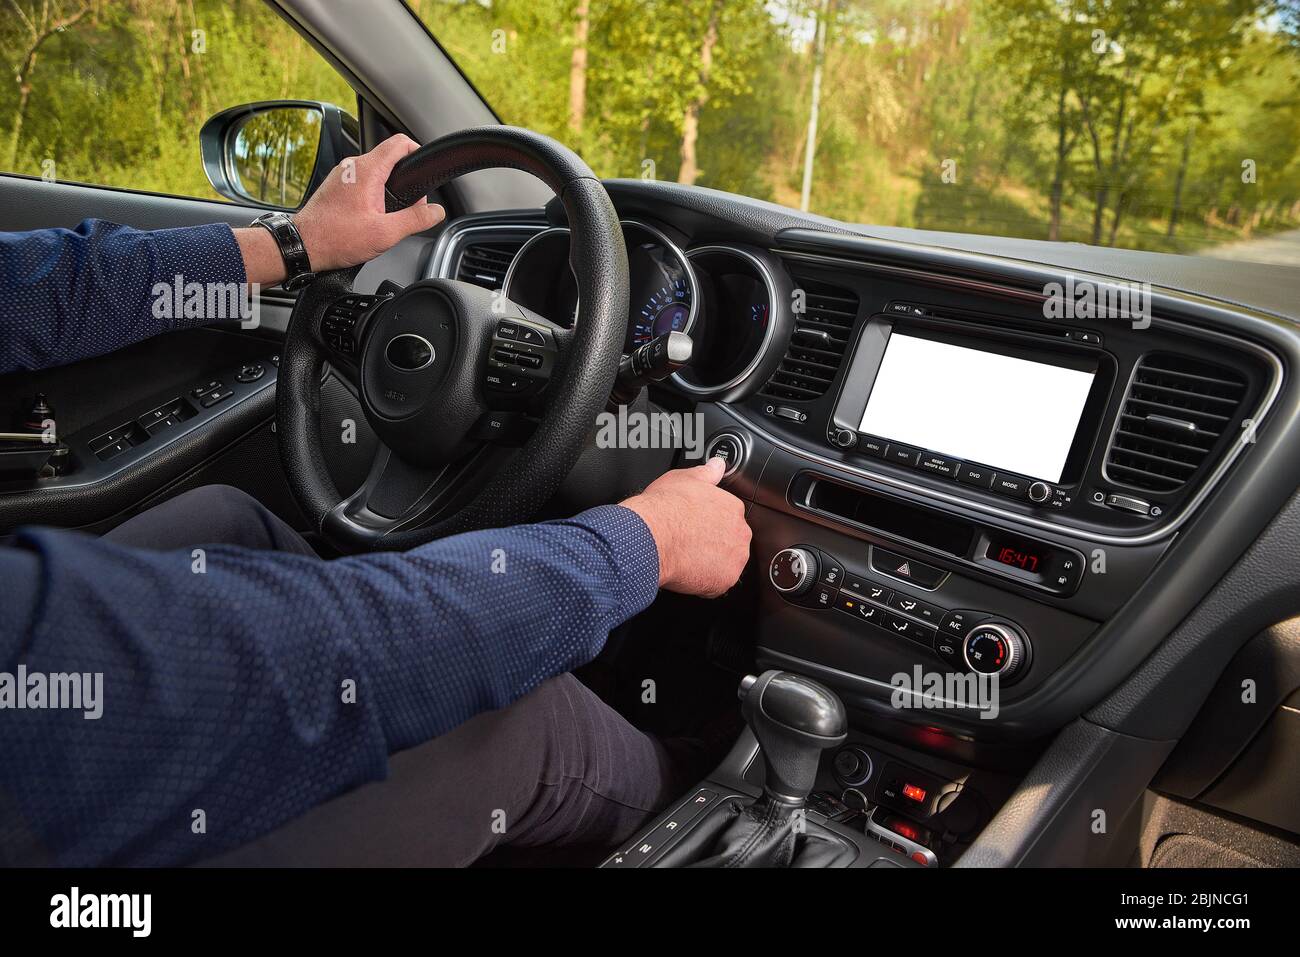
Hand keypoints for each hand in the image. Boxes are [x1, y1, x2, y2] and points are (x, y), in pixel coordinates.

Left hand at [293, 134, 444, 271]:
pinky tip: (373, 216)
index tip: (424, 168)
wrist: (303, 246)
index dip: (417, 151)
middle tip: (411, 207)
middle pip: (389, 159)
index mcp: (367, 170)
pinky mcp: (336, 186)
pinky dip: (374, 194)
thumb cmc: (336, 238)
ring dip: (389, 189)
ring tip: (390, 216)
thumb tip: (436, 212)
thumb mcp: (385, 233)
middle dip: (405, 180)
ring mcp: (342, 175)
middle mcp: (352, 167)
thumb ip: (415, 220)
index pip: (399, 143)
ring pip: (376, 171)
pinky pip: (362, 181)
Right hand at [622, 458, 751, 597]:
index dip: (709, 524)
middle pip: (730, 541)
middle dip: (714, 544)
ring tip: (687, 558)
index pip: (728, 518)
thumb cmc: (664, 508)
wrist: (651, 536)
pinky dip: (704, 582)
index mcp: (732, 508)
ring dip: (711, 563)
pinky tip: (687, 572)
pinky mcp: (724, 581)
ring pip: (726, 564)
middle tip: (689, 543)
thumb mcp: (685, 478)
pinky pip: (716, 584)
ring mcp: (734, 558)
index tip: (695, 526)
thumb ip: (707, 472)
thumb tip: (717, 464)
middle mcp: (739, 533)